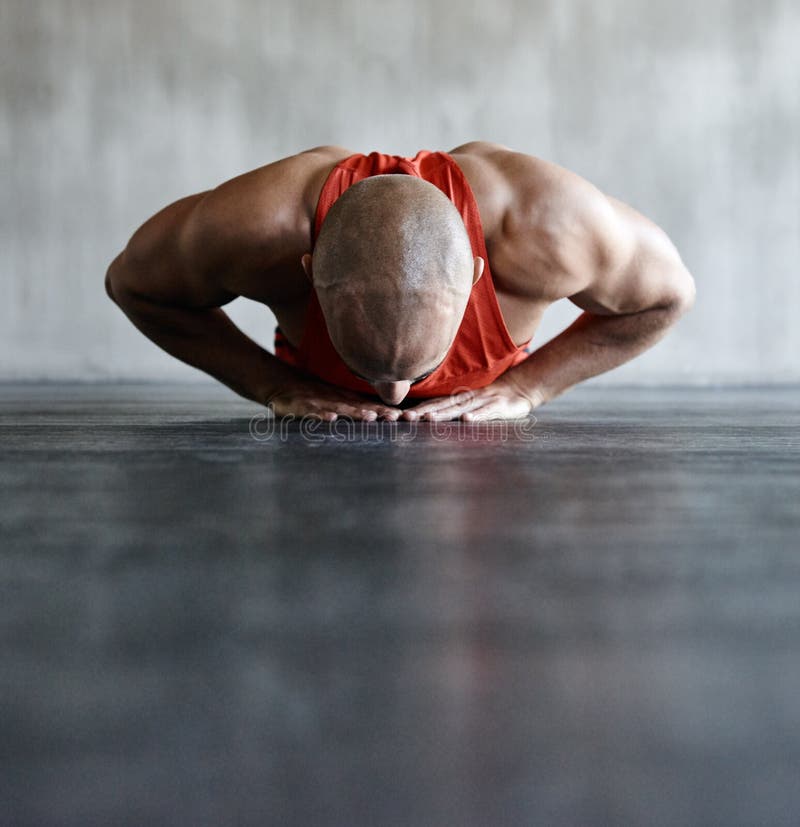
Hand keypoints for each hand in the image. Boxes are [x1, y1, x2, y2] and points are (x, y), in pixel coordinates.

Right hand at [266, 378, 401, 420]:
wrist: (282, 384)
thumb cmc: (314, 396)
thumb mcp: (337, 400)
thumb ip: (357, 407)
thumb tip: (386, 414)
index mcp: (345, 401)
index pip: (369, 406)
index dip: (385, 411)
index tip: (403, 417)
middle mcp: (335, 400)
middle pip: (359, 407)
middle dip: (378, 412)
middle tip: (394, 417)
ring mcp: (319, 403)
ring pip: (340, 408)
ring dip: (356, 413)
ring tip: (371, 417)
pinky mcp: (301, 407)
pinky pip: (312, 412)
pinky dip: (322, 415)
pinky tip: (332, 419)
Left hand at [401, 374, 541, 421]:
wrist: (519, 389)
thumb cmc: (490, 400)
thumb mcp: (470, 402)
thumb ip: (452, 408)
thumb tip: (428, 415)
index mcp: (458, 399)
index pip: (434, 403)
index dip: (418, 409)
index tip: (399, 416)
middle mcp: (467, 399)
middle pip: (442, 406)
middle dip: (423, 412)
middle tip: (406, 418)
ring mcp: (482, 402)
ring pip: (460, 408)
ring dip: (444, 414)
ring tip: (429, 419)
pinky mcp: (497, 408)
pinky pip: (485, 413)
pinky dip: (476, 416)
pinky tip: (466, 420)